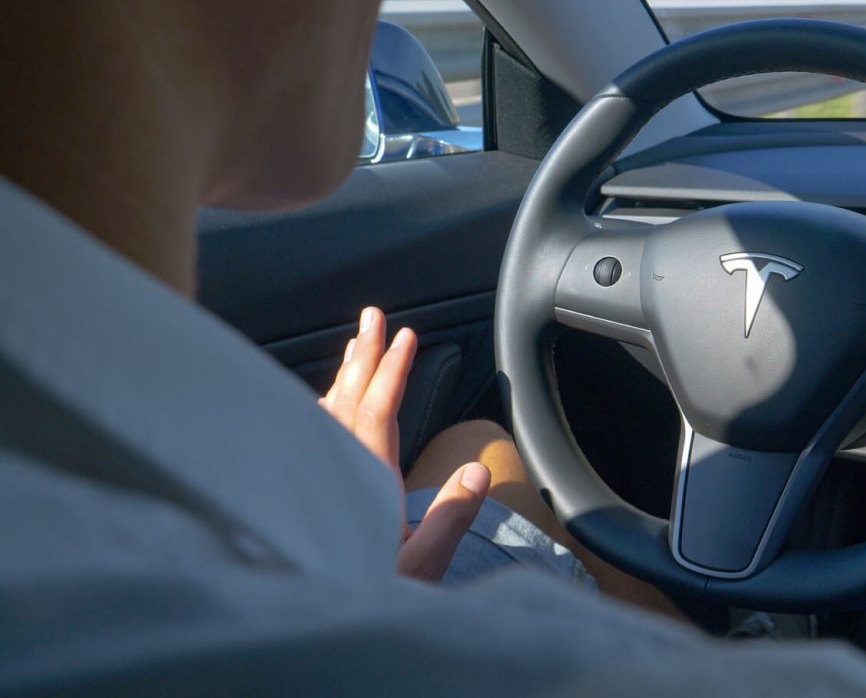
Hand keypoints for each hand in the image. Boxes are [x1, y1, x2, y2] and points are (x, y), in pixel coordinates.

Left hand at [320, 307, 489, 580]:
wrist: (316, 625)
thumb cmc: (372, 598)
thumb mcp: (423, 566)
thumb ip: (452, 517)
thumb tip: (477, 469)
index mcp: (367, 485)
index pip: (378, 413)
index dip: (392, 371)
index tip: (405, 336)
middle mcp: (339, 474)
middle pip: (348, 402)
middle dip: (364, 355)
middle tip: (372, 315)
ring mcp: (321, 482)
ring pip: (328, 415)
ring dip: (346, 376)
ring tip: (357, 345)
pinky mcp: (313, 493)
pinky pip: (316, 434)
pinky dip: (328, 407)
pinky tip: (329, 401)